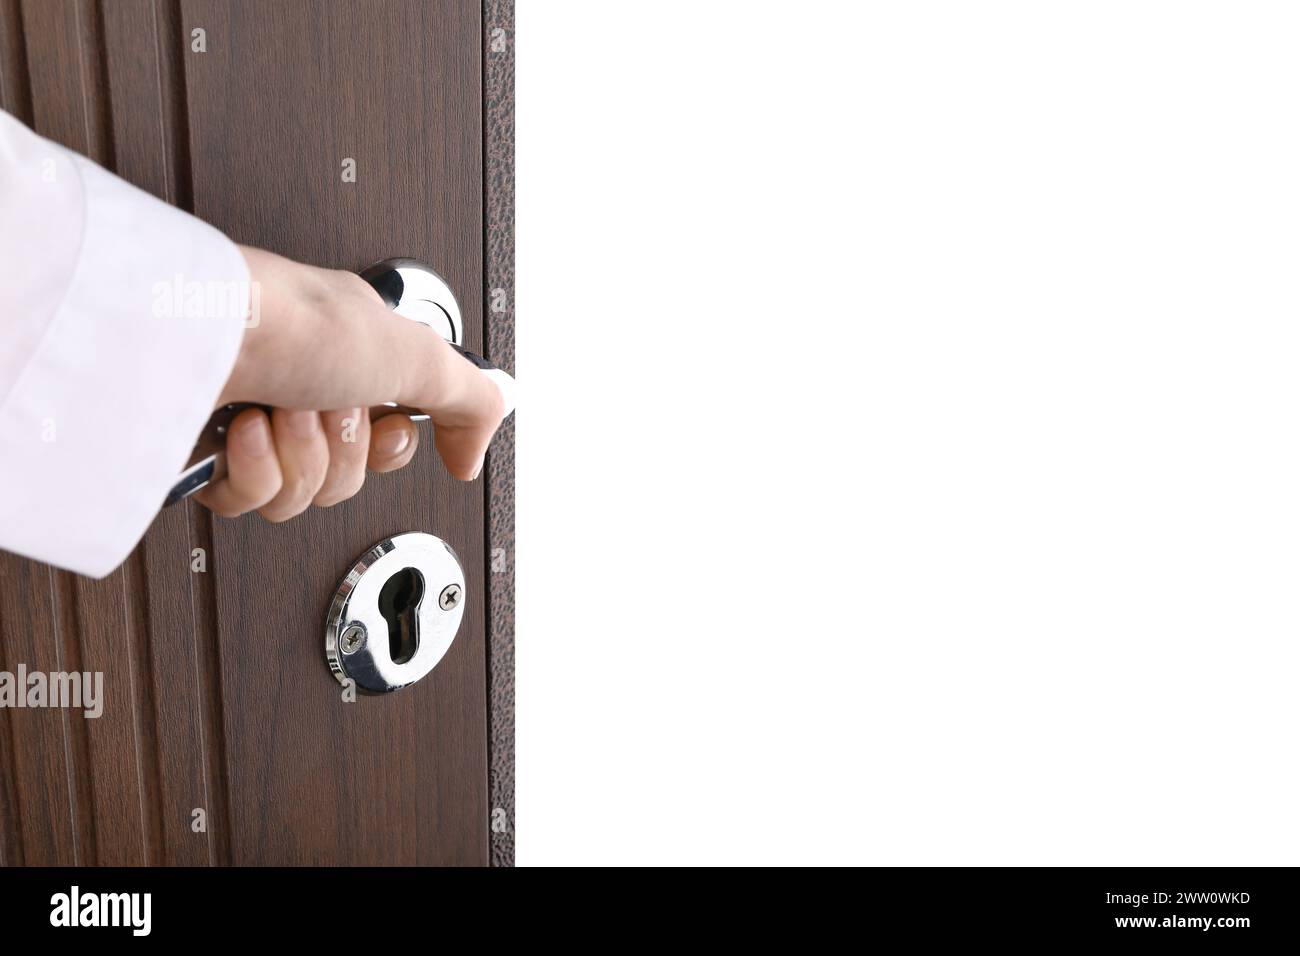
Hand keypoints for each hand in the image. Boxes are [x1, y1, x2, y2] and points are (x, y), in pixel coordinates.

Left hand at [196, 246, 510, 519]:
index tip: (384, 424)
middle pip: (348, 475)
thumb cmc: (291, 322)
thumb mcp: (418, 355)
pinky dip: (252, 470)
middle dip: (339, 448)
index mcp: (351, 356)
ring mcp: (254, 423)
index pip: (389, 437)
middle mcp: (302, 386)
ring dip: (297, 456)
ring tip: (276, 411)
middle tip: (322, 405)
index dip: (390, 446)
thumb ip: (471, 400)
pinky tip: (244, 433)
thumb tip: (473, 456)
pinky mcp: (208, 456)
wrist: (198, 336)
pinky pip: (250, 502)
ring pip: (301, 494)